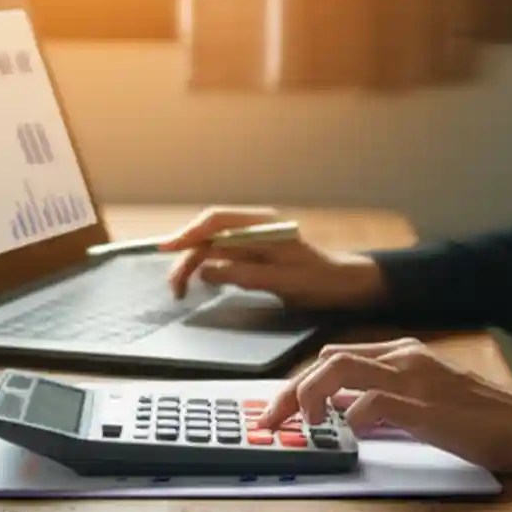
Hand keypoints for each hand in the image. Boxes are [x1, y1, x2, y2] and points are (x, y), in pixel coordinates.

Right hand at [158, 206, 387, 309]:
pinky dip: (207, 269)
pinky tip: (199, 283)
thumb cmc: (320, 281)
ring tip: (181, 290)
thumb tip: (207, 271)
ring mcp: (253, 240)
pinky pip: (222, 257)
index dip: (189, 233)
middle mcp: (254, 227)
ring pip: (212, 247)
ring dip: (194, 265)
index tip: (167, 248)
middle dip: (187, 257)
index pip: (217, 221)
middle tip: (174, 287)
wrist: (343, 285)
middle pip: (209, 235)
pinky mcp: (253, 254)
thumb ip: (245, 274)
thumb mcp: (284, 281)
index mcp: (263, 224)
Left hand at [258, 338, 511, 474]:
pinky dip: (353, 418)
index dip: (300, 381)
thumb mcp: (423, 399)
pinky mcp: (426, 406)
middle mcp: (403, 356)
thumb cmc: (479, 417)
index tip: (278, 408)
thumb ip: (384, 399)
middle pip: (326, 359)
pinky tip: (352, 434)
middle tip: (271, 419)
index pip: (333, 356)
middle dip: (291, 389)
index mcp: (402, 352)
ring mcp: (414, 378)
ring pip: (339, 368)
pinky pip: (374, 402)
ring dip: (309, 396)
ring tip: (301, 424)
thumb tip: (343, 414)